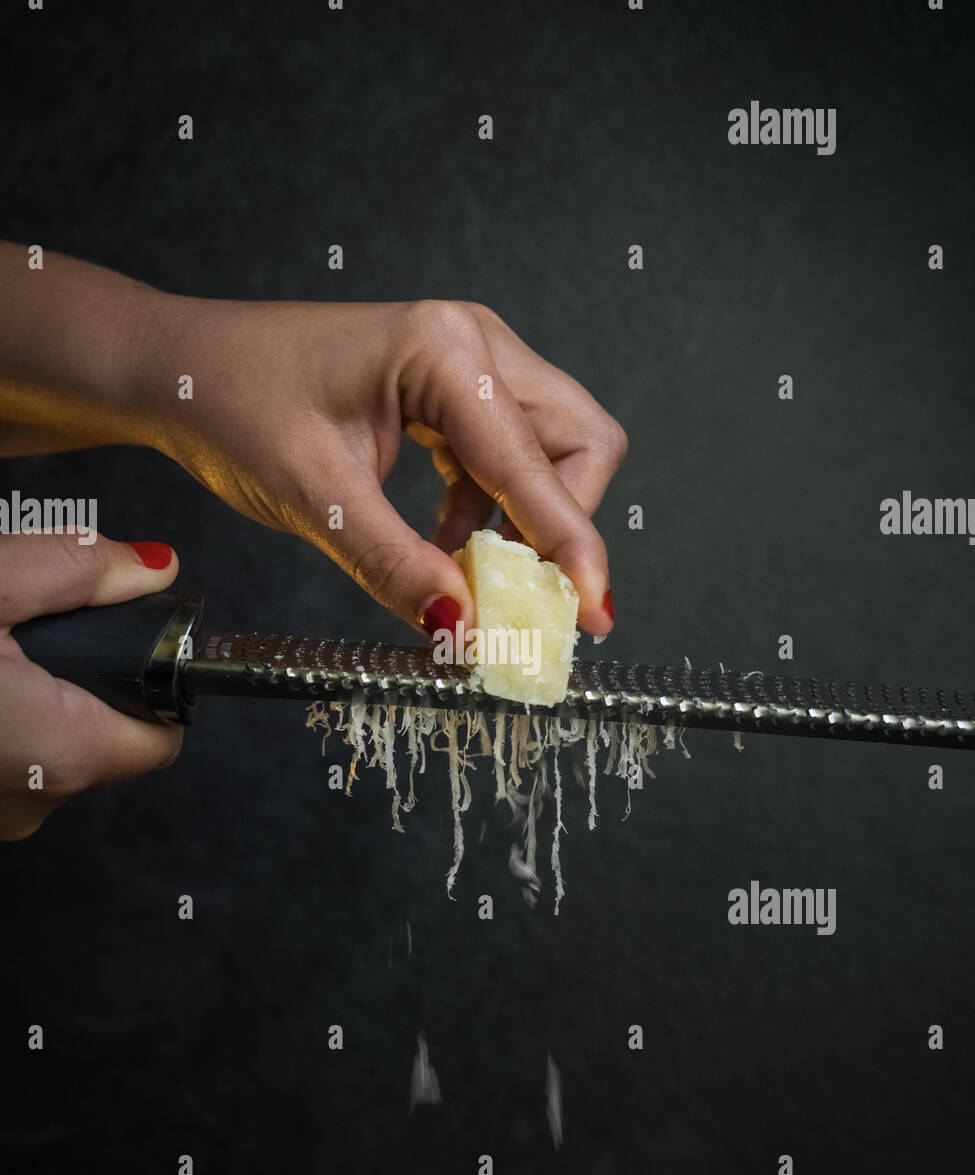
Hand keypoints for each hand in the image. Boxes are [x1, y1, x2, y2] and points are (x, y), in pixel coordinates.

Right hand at [0, 534, 182, 839]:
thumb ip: (76, 569)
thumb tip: (153, 568)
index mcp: (59, 753)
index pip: (161, 737)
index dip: (149, 683)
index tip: (119, 643)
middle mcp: (30, 804)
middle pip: (103, 739)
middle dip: (79, 681)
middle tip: (30, 632)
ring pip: (47, 750)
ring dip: (31, 699)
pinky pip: (6, 761)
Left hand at [134, 296, 625, 633]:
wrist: (181, 373)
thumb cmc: (231, 407)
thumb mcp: (316, 498)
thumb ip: (396, 566)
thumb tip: (464, 629)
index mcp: (444, 351)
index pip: (536, 464)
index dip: (572, 547)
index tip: (592, 613)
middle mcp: (472, 342)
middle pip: (576, 442)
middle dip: (564, 523)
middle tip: (524, 591)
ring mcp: (466, 360)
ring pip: (550, 450)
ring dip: (529, 521)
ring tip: (474, 574)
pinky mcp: (450, 388)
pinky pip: (507, 456)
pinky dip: (493, 510)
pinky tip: (448, 544)